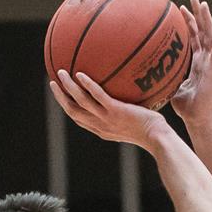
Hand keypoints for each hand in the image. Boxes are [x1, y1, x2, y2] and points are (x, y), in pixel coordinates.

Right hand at [50, 70, 170, 149]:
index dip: (68, 107)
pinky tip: (81, 74)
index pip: (80, 119)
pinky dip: (87, 85)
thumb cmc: (152, 132)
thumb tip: (131, 97)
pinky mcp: (115, 111)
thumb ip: (127, 113)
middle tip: (53, 82)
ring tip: (61, 72)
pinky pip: (97, 96)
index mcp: (102, 130)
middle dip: (60, 97)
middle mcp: (100, 125)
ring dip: (68, 88)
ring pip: (79, 102)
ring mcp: (106, 118)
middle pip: (72, 111)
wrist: (158, 138)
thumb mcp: (134, 124)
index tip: (62, 96)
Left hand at [167, 0, 211, 127]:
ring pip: (210, 36)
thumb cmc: (184, 107)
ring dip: (206, 19)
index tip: (179, 9)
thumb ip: (161, 75)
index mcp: (195, 63)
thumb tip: (141, 70)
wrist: (196, 118)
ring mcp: (211, 63)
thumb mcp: (168, 86)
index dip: (188, 24)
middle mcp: (204, 60)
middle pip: (202, 32)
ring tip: (203, 3)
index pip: (193, 39)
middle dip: (198, 15)